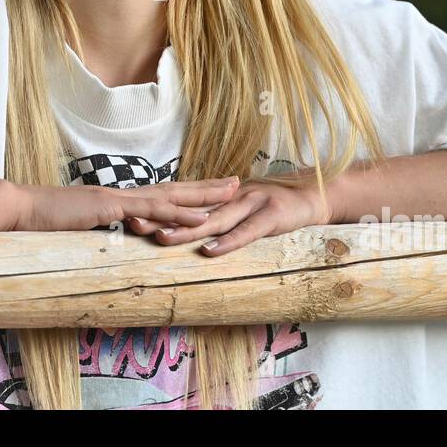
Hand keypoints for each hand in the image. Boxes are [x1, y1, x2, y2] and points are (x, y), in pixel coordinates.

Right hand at [9, 176, 240, 231]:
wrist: (19, 209)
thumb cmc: (43, 224)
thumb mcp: (78, 233)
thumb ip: (98, 237)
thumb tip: (111, 250)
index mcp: (118, 200)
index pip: (161, 194)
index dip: (189, 193)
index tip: (213, 190)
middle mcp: (123, 194)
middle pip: (174, 189)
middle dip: (207, 187)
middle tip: (237, 181)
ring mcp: (117, 198)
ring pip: (170, 196)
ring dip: (202, 197)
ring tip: (230, 194)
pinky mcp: (109, 208)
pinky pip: (150, 212)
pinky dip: (176, 215)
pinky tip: (198, 219)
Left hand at [126, 177, 337, 255]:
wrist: (316, 195)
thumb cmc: (276, 205)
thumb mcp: (243, 208)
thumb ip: (219, 214)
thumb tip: (190, 227)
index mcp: (223, 195)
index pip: (186, 200)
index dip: (158, 208)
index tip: (130, 214)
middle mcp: (232, 196)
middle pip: (193, 208)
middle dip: (162, 216)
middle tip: (134, 224)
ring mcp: (251, 203)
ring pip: (214, 219)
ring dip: (187, 229)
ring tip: (163, 237)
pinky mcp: (271, 216)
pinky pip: (245, 232)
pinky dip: (227, 242)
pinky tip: (210, 251)